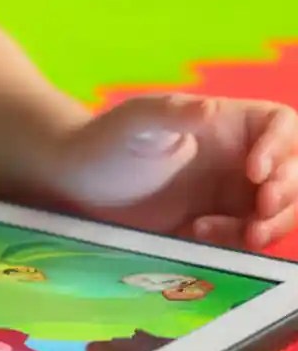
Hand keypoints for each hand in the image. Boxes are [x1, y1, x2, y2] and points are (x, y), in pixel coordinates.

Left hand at [49, 95, 297, 249]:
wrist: (74, 183)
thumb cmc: (103, 140)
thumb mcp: (135, 121)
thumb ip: (173, 113)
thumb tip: (210, 110)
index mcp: (227, 123)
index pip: (282, 127)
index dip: (283, 148)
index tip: (256, 173)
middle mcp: (238, 157)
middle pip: (293, 173)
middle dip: (288, 194)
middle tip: (260, 211)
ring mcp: (229, 193)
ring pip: (279, 210)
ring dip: (272, 224)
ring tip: (242, 235)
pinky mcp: (216, 225)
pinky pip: (246, 237)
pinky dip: (237, 241)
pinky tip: (198, 233)